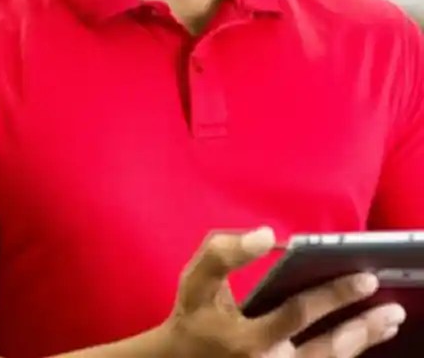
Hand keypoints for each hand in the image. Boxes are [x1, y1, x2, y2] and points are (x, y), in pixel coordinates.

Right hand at [159, 227, 405, 357]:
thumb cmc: (194, 315)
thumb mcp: (195, 281)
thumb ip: (221, 254)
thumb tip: (267, 236)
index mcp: (245, 340)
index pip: (295, 315)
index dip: (330, 296)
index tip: (363, 277)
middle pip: (324, 348)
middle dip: (360, 325)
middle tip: (385, 300)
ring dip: (362, 340)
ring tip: (388, 319)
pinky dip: (348, 351)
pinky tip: (365, 335)